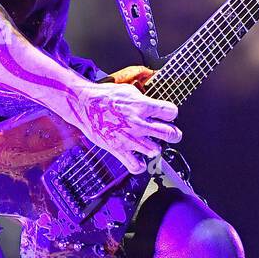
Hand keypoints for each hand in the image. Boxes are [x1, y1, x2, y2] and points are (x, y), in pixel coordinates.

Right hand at [64, 75, 180, 174]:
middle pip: (169, 133)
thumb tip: (155, 107)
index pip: (171, 112)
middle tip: (172, 134)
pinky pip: (136, 166)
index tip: (167, 115)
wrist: (84, 104)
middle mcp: (138, 123)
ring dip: (155, 148)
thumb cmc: (104, 96)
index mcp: (142, 105)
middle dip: (174, 134)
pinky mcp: (118, 149)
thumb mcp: (129, 91)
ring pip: (155, 151)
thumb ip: (144, 101)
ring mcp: (129, 138)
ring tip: (150, 144)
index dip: (171, 114)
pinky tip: (139, 159)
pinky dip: (140, 165)